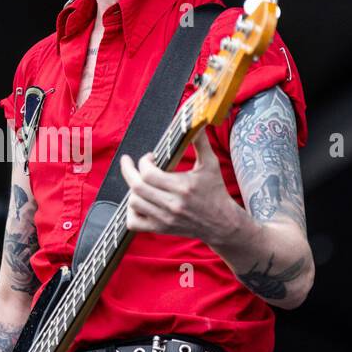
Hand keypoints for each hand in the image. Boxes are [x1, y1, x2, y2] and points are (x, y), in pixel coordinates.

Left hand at [120, 130, 242, 245]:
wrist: (222, 223)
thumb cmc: (215, 191)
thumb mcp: (211, 164)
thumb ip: (201, 142)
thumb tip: (197, 122)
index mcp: (182, 187)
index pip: (149, 174)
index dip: (144, 162)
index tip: (150, 157)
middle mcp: (172, 204)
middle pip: (137, 187)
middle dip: (129, 172)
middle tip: (129, 163)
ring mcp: (165, 219)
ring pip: (134, 203)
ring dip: (132, 190)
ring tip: (139, 182)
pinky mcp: (161, 229)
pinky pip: (134, 223)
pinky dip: (131, 212)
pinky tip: (138, 202)